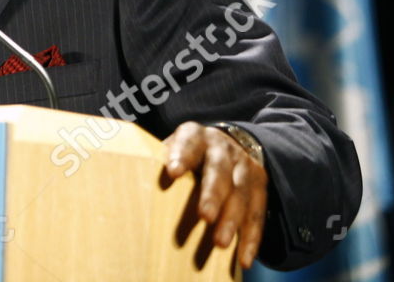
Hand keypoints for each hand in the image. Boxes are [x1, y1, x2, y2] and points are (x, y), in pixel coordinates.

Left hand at [162, 121, 267, 269]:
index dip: (182, 155)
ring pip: (241, 193)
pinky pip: (258, 213)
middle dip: (212, 194)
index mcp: (196, 136)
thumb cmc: (190, 152)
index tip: (173, 172)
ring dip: (232, 220)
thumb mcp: (175, 146)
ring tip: (220, 243)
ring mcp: (244, 166)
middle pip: (219, 170)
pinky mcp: (260, 186)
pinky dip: (251, 237)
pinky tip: (244, 258)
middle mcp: (223, 148)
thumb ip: (161, 160)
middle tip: (204, 216)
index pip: (189, 142)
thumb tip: (134, 183)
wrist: (231, 142)